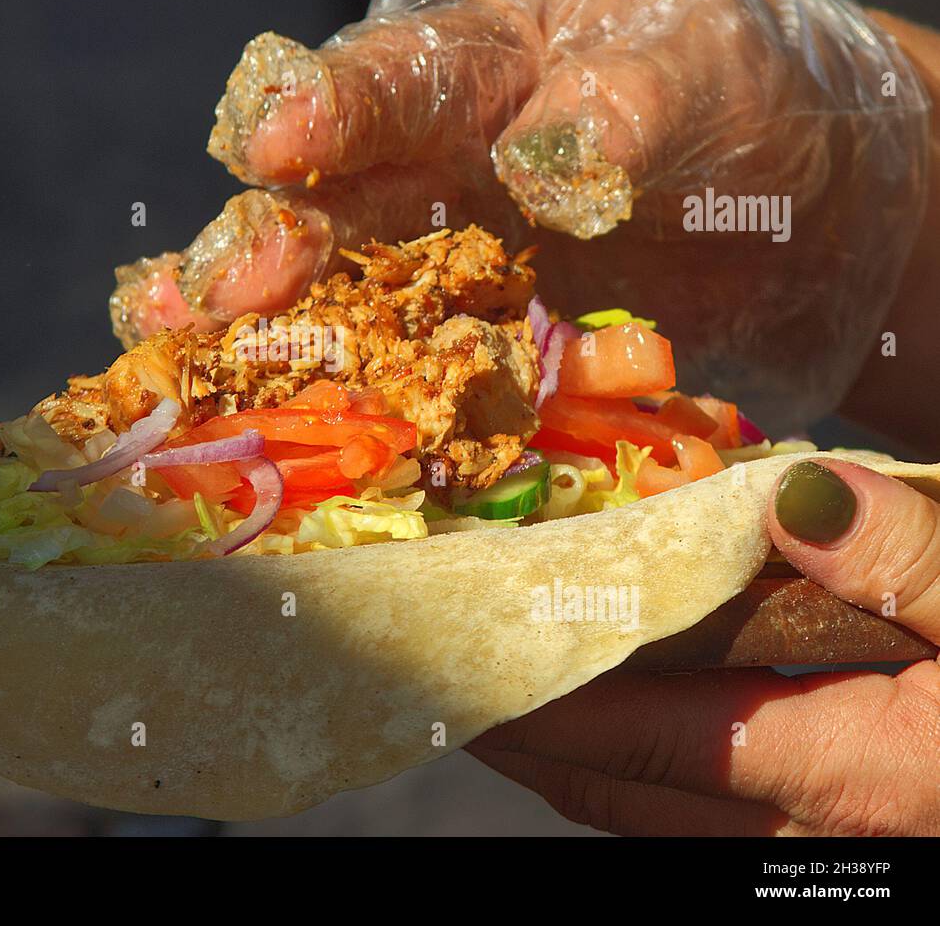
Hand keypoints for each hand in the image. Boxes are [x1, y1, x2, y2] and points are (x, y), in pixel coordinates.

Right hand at [110, 0, 928, 434]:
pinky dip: (348, 391)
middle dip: (272, 241)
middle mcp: (436, 161)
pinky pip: (406, 363)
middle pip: (340, 199)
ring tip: (181, 347)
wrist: (792, 197)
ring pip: (343, 285)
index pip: (396, 82)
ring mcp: (445, 252)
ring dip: (268, 323)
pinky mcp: (470, 331)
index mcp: (483, 65)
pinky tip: (272, 409)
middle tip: (214, 289)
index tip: (271, 141)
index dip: (331, 113)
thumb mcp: (694, 72)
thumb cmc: (733, 97)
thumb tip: (549, 161)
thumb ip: (622, 107)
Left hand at [467, 459, 939, 835]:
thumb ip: (906, 559)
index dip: (542, 690)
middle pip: (615, 784)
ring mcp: (805, 850)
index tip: (466, 639)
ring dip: (564, 747)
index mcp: (847, 772)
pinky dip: (627, 759)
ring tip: (505, 672)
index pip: (642, 734)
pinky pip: (686, 813)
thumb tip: (792, 495)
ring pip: (641, 806)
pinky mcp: (815, 841)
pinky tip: (612, 701)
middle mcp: (803, 832)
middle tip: (452, 656)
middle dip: (520, 726)